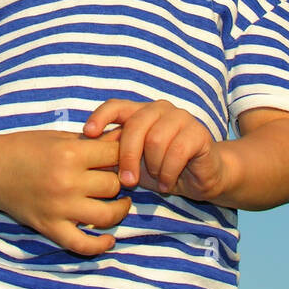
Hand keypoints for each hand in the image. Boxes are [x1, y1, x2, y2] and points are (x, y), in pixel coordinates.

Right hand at [0, 128, 132, 255]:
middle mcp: (67, 182)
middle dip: (118, 181)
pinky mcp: (49, 228)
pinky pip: (81, 244)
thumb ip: (92, 141)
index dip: (123, 154)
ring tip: (120, 204)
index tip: (121, 157)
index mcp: (70, 154)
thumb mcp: (59, 137)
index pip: (115, 155)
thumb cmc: (25, 148)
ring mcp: (58, 208)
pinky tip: (109, 240)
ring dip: (118, 210)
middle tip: (115, 179)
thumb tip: (125, 137)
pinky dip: (99, 246)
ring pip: (106, 215)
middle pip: (113, 185)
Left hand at [83, 99, 232, 203]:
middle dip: (128, 156)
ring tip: (156, 179)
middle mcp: (160, 109)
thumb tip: (88, 155)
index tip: (88, 133)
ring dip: (153, 166)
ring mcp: (181, 118)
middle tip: (127, 181)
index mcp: (140, 113)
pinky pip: (177, 151)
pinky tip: (168, 182)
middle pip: (136, 125)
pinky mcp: (199, 132)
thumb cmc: (161, 168)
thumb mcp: (133, 164)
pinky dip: (169, 172)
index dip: (101, 117)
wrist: (200, 177)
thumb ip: (115, 155)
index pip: (116, 105)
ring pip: (156, 139)